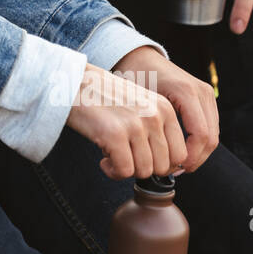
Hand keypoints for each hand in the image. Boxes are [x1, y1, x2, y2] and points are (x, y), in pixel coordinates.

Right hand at [64, 61, 187, 179]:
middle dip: (143, 168)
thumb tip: (169, 166)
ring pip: (144, 171)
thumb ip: (156, 127)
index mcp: (165, 108)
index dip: (161, 165)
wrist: (72, 82)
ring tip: (113, 157)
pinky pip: (125, 171)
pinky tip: (104, 160)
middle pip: (164, 167)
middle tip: (125, 158)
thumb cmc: (102, 96)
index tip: (143, 160)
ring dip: (127, 171)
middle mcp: (155, 115)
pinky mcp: (115, 134)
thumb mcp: (140, 104)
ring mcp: (135, 125)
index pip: (180, 154)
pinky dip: (114, 172)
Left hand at [110, 46, 218, 171]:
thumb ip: (149, 124)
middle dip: (196, 159)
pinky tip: (182, 152)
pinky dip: (199, 142)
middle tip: (176, 171)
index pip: (201, 134)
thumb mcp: (139, 100)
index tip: (175, 169)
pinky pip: (209, 127)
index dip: (191, 157)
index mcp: (186, 91)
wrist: (140, 58)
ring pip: (213, 135)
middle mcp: (201, 91)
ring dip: (198, 153)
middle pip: (211, 137)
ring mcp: (206, 94)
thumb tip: (156, 156)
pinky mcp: (206, 98)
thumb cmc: (134, 77)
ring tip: (178, 165)